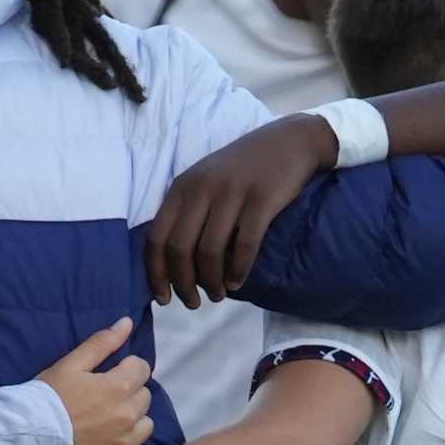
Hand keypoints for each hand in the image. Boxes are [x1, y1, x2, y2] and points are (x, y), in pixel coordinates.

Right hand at [33, 318, 152, 444]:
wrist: (26, 438)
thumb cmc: (46, 397)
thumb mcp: (70, 364)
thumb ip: (101, 343)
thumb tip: (126, 323)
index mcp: (118, 387)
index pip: (142, 369)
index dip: (127, 368)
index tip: (110, 373)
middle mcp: (128, 415)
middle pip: (145, 396)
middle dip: (130, 392)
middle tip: (105, 397)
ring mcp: (124, 442)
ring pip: (146, 424)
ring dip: (134, 419)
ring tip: (111, 420)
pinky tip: (117, 443)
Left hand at [146, 119, 340, 304]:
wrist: (288, 141)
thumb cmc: (243, 168)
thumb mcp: (205, 180)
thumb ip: (187, 211)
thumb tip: (172, 262)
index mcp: (182, 187)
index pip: (156, 237)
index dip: (156, 273)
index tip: (163, 298)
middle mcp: (201, 189)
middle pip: (180, 250)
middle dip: (183, 284)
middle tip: (193, 303)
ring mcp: (231, 194)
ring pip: (210, 252)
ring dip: (211, 282)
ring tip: (217, 295)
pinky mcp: (261, 201)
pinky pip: (244, 246)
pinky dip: (238, 270)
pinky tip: (237, 282)